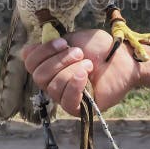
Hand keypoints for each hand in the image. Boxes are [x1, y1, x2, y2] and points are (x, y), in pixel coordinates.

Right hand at [22, 29, 140, 115]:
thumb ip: (51, 45)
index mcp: (50, 64)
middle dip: (59, 61)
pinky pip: (66, 101)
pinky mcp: (78, 108)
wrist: (123, 59)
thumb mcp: (74, 39)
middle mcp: (53, 82)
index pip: (30, 62)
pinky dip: (74, 85)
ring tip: (89, 65)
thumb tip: (26, 51)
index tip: (64, 42)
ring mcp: (64, 96)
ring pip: (53, 87)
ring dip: (72, 71)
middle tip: (80, 53)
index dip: (43, 51)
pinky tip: (85, 75)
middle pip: (39, 76)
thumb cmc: (100, 48)